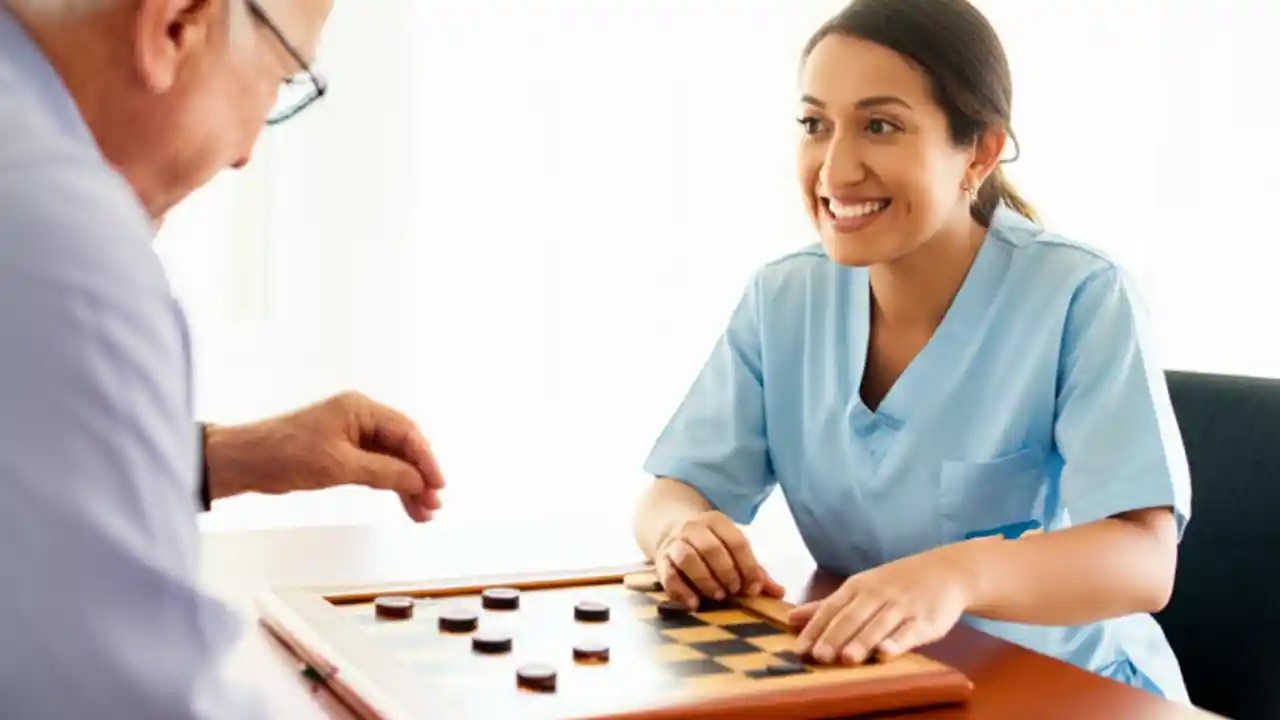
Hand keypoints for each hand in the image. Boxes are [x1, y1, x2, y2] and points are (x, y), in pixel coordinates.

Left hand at [204, 392, 444, 521]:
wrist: (242, 462)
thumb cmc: (283, 455)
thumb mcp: (339, 466)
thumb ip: (384, 472)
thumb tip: (419, 481)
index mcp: (360, 408)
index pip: (407, 433)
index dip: (426, 461)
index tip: (438, 486)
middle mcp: (359, 417)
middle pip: (403, 447)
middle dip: (419, 477)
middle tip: (432, 506)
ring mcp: (350, 434)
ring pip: (391, 460)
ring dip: (407, 485)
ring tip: (422, 513)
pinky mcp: (341, 451)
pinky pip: (375, 467)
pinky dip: (389, 485)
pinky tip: (402, 502)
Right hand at [654, 511, 784, 609]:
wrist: (672, 530)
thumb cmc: (711, 545)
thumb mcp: (733, 550)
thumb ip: (755, 571)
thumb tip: (780, 593)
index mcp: (717, 521)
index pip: (736, 541)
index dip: (748, 566)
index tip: (754, 588)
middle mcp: (694, 528)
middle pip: (711, 548)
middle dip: (726, 572)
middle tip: (734, 592)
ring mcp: (675, 542)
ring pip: (687, 558)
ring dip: (705, 579)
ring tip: (717, 596)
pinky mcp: (661, 560)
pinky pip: (668, 574)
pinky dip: (681, 590)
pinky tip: (694, 604)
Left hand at [789, 545, 972, 664]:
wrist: (946, 571)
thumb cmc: (896, 583)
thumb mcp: (860, 588)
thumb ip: (826, 606)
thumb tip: (791, 618)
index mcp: (858, 587)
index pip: (832, 609)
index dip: (815, 629)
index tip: (800, 648)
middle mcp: (877, 595)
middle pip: (852, 617)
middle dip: (835, 637)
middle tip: (818, 656)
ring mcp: (902, 606)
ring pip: (879, 625)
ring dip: (862, 641)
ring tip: (846, 658)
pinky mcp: (926, 619)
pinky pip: (910, 631)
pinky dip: (898, 641)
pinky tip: (886, 652)